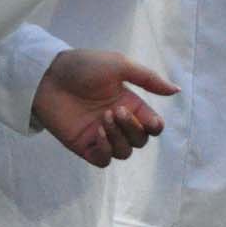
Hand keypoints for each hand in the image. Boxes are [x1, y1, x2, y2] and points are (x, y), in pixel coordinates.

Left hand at [31, 50, 177, 167]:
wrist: (49, 76)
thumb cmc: (84, 66)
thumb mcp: (120, 66)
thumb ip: (149, 79)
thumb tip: (176, 90)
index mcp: (131, 104)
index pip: (152, 125)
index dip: (154, 126)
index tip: (150, 120)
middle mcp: (118, 122)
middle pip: (140, 141)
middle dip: (132, 129)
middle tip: (115, 111)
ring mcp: (101, 135)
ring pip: (124, 152)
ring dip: (118, 138)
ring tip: (104, 119)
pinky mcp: (84, 145)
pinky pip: (103, 161)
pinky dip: (105, 151)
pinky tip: (98, 134)